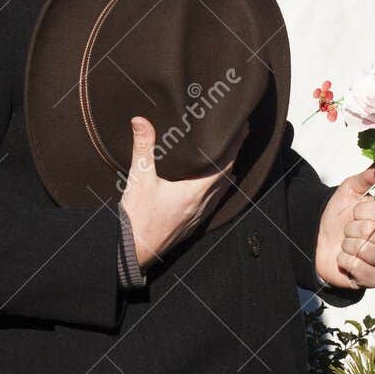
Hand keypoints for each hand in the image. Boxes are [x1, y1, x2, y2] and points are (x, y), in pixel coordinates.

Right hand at [119, 116, 246, 269]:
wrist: (131, 252)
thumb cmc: (136, 218)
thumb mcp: (139, 179)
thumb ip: (143, 148)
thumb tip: (140, 121)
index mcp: (196, 192)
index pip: (225, 164)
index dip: (235, 146)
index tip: (243, 130)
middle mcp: (203, 205)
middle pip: (227, 176)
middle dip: (233, 156)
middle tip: (239, 138)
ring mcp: (198, 216)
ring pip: (221, 191)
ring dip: (226, 173)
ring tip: (229, 158)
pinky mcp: (191, 225)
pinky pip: (212, 203)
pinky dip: (217, 190)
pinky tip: (212, 187)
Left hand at [314, 169, 374, 290]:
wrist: (321, 243)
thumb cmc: (339, 217)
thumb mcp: (349, 192)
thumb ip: (365, 178)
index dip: (362, 212)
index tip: (354, 213)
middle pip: (373, 232)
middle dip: (352, 230)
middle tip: (349, 233)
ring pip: (365, 250)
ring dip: (347, 247)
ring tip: (347, 246)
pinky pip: (360, 268)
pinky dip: (346, 263)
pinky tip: (347, 261)